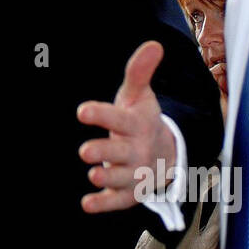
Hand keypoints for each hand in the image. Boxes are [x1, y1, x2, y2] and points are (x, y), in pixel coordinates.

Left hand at [77, 41, 177, 212]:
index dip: (101, 115)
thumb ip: (140, 72)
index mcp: (138, 124)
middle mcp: (138, 149)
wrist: (167, 153)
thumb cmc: (142, 119)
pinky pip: (120, 201)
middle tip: (85, 151)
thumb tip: (154, 44)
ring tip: (92, 174)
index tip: (82, 111)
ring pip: (122, 178)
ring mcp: (136, 173)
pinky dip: (104, 204)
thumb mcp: (139, 95)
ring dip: (107, 178)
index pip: (119, 119)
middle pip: (121, 152)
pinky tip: (87, 204)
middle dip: (105, 152)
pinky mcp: (131, 193)